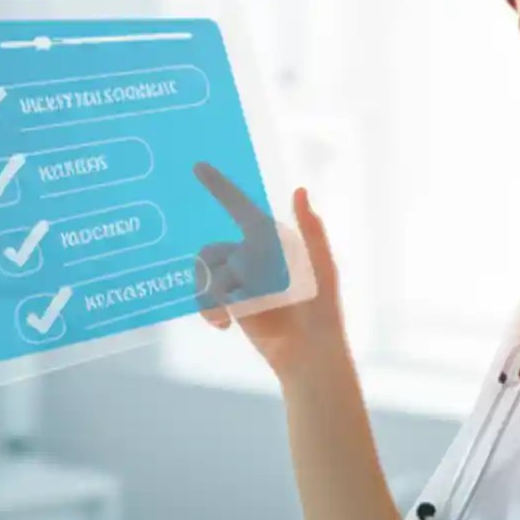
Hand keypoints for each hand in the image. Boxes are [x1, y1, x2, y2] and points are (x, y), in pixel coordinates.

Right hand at [192, 162, 344, 379]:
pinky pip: (203, 295)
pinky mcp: (228, 304)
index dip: (220, 188)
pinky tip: (223, 324)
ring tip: (236, 312)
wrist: (307, 353)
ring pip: (206, 273)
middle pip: (216, 250)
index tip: (198, 166)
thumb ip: (309, 230)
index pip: (241, 209)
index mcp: (272, 242)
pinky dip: (208, 308)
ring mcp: (237, 280)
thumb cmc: (321, 309)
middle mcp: (251, 256)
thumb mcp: (320, 267)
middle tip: (263, 297)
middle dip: (230, 275)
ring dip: (217, 293)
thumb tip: (299, 190)